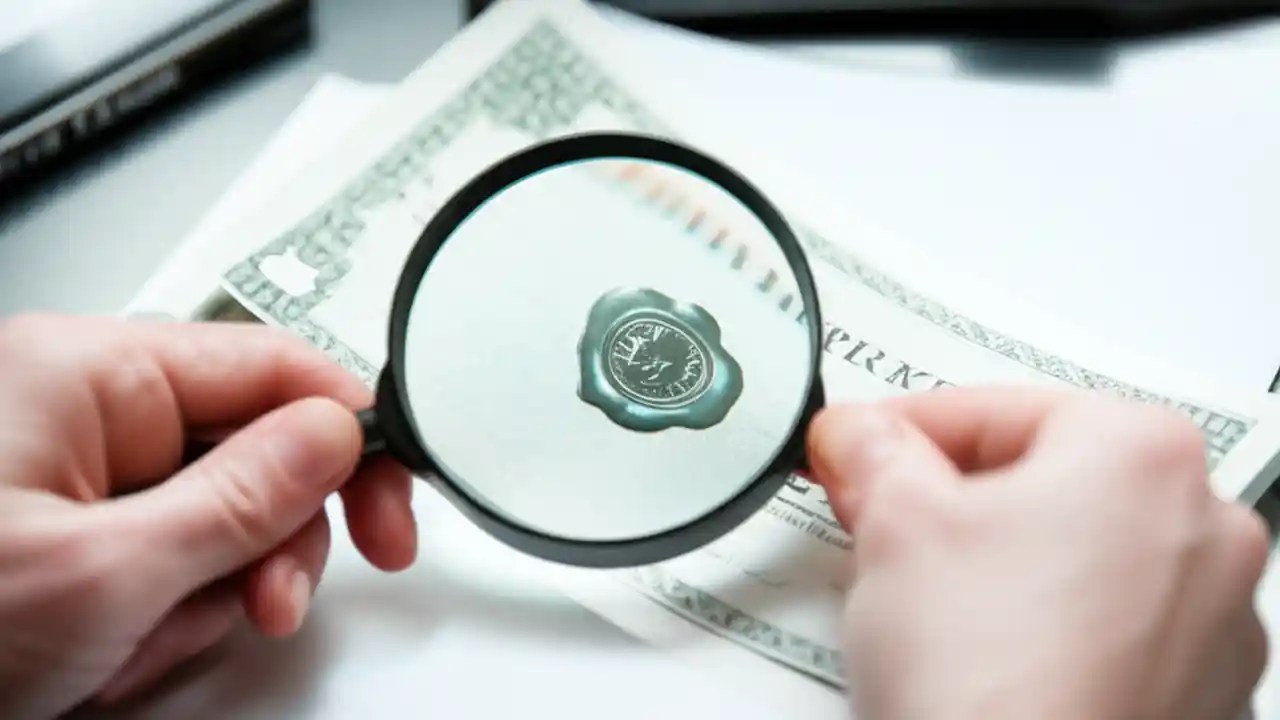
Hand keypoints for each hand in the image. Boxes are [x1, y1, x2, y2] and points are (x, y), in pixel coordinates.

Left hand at [0, 315, 416, 718]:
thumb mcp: (101, 573)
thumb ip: (240, 499)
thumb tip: (338, 436)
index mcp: (89, 372)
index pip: (274, 366)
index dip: (352, 432)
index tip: (394, 503)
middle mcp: (87, 410)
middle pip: (257, 449)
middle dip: (270, 538)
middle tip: (270, 597)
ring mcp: (81, 478)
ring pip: (222, 521)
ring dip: (206, 595)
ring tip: (135, 643)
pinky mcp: (76, 537)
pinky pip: (174, 566)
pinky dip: (162, 620)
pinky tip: (106, 652)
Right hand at [807, 387, 1269, 719]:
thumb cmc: (987, 679)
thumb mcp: (895, 524)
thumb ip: (873, 451)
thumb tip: (860, 435)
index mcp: (1143, 453)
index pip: (993, 408)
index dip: (901, 428)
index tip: (857, 446)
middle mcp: (1205, 528)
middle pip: (1046, 477)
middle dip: (955, 495)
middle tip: (882, 516)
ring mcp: (1214, 619)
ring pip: (1080, 553)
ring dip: (1002, 560)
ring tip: (931, 600)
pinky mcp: (1199, 693)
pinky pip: (1109, 627)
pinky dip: (1049, 626)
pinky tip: (987, 655)